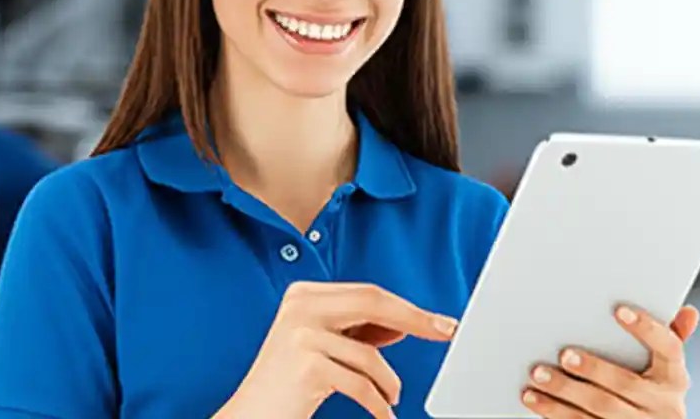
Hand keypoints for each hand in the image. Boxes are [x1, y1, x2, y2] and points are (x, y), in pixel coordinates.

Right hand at [214, 282, 459, 418]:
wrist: (252, 413)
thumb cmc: (289, 384)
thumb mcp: (323, 346)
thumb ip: (357, 328)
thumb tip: (406, 321)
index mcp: (303, 294)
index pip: (367, 293)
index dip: (407, 308)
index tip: (440, 322)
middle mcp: (299, 306)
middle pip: (372, 302)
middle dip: (416, 319)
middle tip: (447, 332)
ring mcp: (300, 334)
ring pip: (370, 355)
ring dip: (389, 384)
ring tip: (389, 400)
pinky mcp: (306, 365)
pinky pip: (361, 385)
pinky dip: (378, 404)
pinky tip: (382, 414)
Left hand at [522, 304, 699, 417]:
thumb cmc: (651, 390)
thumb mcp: (664, 369)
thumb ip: (668, 339)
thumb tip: (687, 310)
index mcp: (673, 378)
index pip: (668, 349)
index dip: (646, 329)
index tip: (619, 310)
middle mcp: (661, 405)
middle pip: (626, 384)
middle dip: (593, 368)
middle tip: (564, 354)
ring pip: (600, 409)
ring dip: (566, 392)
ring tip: (539, 375)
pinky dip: (553, 412)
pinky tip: (533, 398)